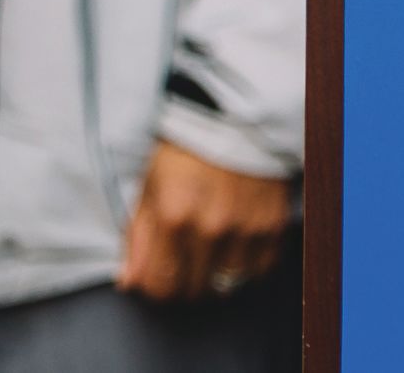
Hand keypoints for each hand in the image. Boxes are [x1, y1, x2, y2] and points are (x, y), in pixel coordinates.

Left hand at [118, 140, 289, 303]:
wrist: (238, 112)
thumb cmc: (187, 145)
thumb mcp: (150, 182)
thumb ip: (138, 236)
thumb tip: (129, 282)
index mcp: (173, 217)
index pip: (160, 286)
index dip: (156, 286)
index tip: (160, 272)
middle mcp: (210, 229)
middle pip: (194, 290)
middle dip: (185, 281)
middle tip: (186, 260)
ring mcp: (244, 228)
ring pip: (227, 284)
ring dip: (218, 275)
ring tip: (214, 252)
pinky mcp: (273, 223)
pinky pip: (260, 267)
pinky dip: (249, 264)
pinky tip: (239, 244)